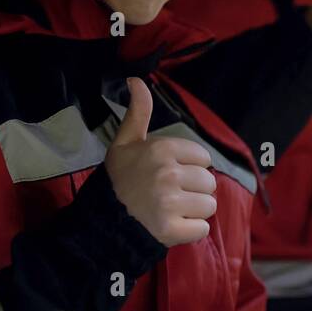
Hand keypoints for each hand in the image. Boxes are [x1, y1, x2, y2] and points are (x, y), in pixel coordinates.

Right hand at [104, 77, 217, 245]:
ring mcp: (170, 203)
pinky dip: (191, 231)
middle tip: (170, 194)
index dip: (190, 167)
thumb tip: (136, 79)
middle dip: (194, 189)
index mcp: (162, 150)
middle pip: (209, 182)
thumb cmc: (119, 178)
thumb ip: (138, 111)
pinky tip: (172, 225)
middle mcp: (168, 174)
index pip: (204, 158)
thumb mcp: (126, 141)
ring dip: (194, 211)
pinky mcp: (171, 230)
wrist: (102, 220)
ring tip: (171, 210)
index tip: (170, 174)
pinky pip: (202, 229)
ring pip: (209, 206)